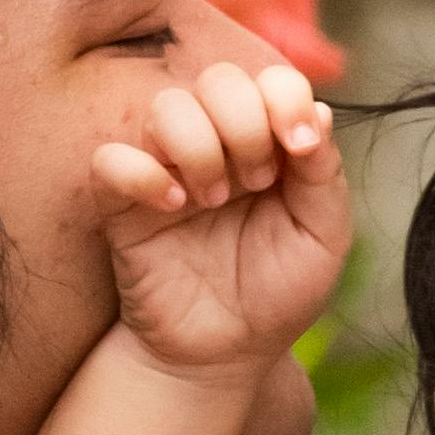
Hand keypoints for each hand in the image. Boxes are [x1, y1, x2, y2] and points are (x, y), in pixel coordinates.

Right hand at [93, 57, 348, 384]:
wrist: (226, 354)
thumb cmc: (277, 294)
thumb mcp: (323, 237)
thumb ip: (324, 173)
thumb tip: (319, 112)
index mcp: (269, 143)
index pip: (272, 79)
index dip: (287, 97)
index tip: (300, 146)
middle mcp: (217, 144)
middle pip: (219, 80)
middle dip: (247, 125)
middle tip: (258, 182)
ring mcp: (168, 170)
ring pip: (167, 108)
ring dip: (201, 150)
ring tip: (216, 201)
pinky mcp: (124, 204)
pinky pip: (110, 159)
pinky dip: (143, 174)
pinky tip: (173, 208)